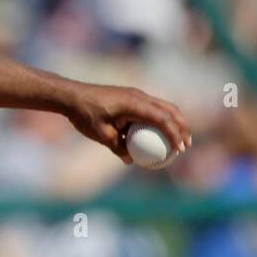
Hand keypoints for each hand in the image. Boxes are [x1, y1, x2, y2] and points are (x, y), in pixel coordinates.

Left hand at [63, 83, 191, 163]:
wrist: (71, 96)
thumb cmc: (84, 114)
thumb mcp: (100, 134)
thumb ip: (117, 147)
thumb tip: (130, 161)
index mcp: (134, 104)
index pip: (163, 118)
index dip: (175, 134)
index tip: (180, 149)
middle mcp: (139, 96)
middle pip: (170, 110)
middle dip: (183, 127)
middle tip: (186, 145)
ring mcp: (136, 95)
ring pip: (163, 107)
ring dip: (174, 122)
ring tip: (178, 140)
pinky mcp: (131, 97)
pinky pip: (151, 108)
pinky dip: (160, 120)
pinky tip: (157, 135)